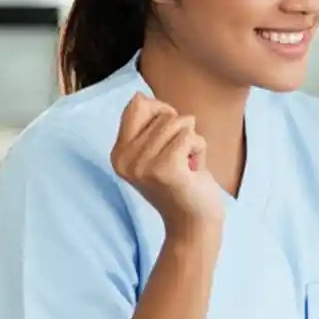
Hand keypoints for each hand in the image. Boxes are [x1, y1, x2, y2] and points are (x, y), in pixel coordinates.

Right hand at [111, 93, 223, 239]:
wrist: (193, 223)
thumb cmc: (182, 182)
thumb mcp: (156, 151)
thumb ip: (148, 124)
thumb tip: (139, 96)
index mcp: (118, 153)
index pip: (138, 105)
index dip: (162, 112)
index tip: (170, 139)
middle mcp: (124, 160)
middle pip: (163, 113)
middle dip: (181, 132)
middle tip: (180, 160)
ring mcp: (143, 166)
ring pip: (179, 123)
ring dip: (192, 142)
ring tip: (187, 165)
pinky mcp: (165, 170)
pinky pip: (190, 136)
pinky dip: (200, 149)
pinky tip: (194, 170)